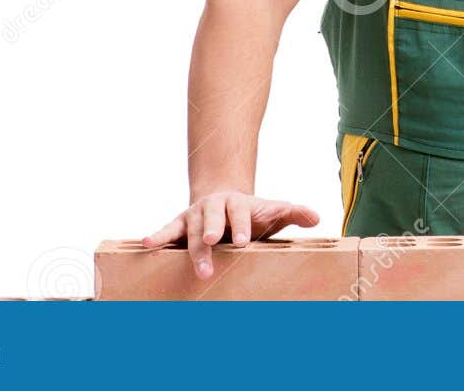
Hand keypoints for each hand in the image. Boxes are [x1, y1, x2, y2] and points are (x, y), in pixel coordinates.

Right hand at [142, 191, 318, 279]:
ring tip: (196, 265)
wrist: (225, 199)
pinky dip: (158, 236)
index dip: (242, 225)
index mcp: (239, 203)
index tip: (243, 241)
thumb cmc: (252, 213)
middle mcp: (215, 206)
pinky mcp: (180, 223)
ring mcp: (196, 214)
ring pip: (192, 229)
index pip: (242, 212)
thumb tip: (317, 217)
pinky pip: (168, 230)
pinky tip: (146, 244)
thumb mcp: (272, 211)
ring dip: (192, 247)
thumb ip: (293, 212)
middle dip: (213, 230)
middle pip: (213, 217)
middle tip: (214, 244)